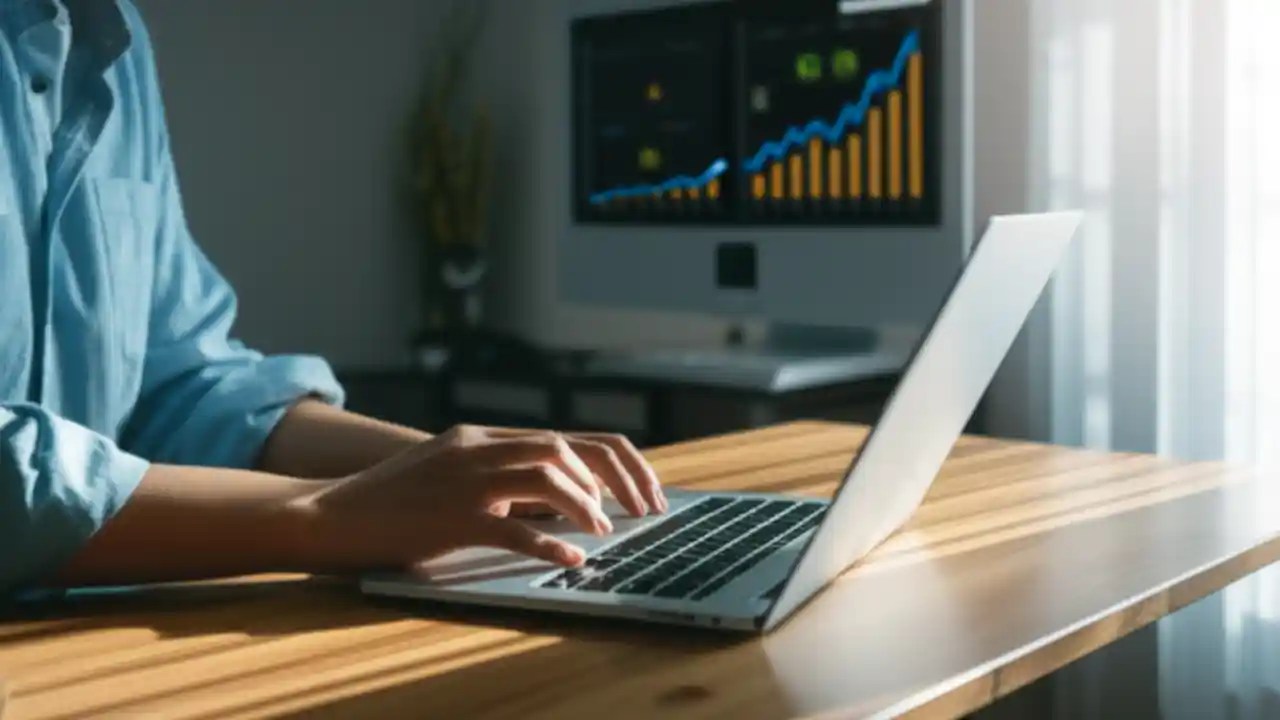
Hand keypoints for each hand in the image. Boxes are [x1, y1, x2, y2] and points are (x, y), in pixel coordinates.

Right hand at [292, 425, 666, 569]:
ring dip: (585, 504)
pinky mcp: (450, 518)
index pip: (564, 437)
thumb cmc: (391, 502)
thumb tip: (558, 499)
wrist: (328, 514)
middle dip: (612, 479)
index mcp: (480, 437)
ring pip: (545, 477)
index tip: (639, 490)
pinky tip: (571, 558)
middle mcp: (477, 449)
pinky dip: (549, 543)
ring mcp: (463, 481)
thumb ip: (496, 478)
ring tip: (604, 530)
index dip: (611, 462)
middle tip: (636, 511)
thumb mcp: (448, 474)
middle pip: (565, 448)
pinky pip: (512, 529)